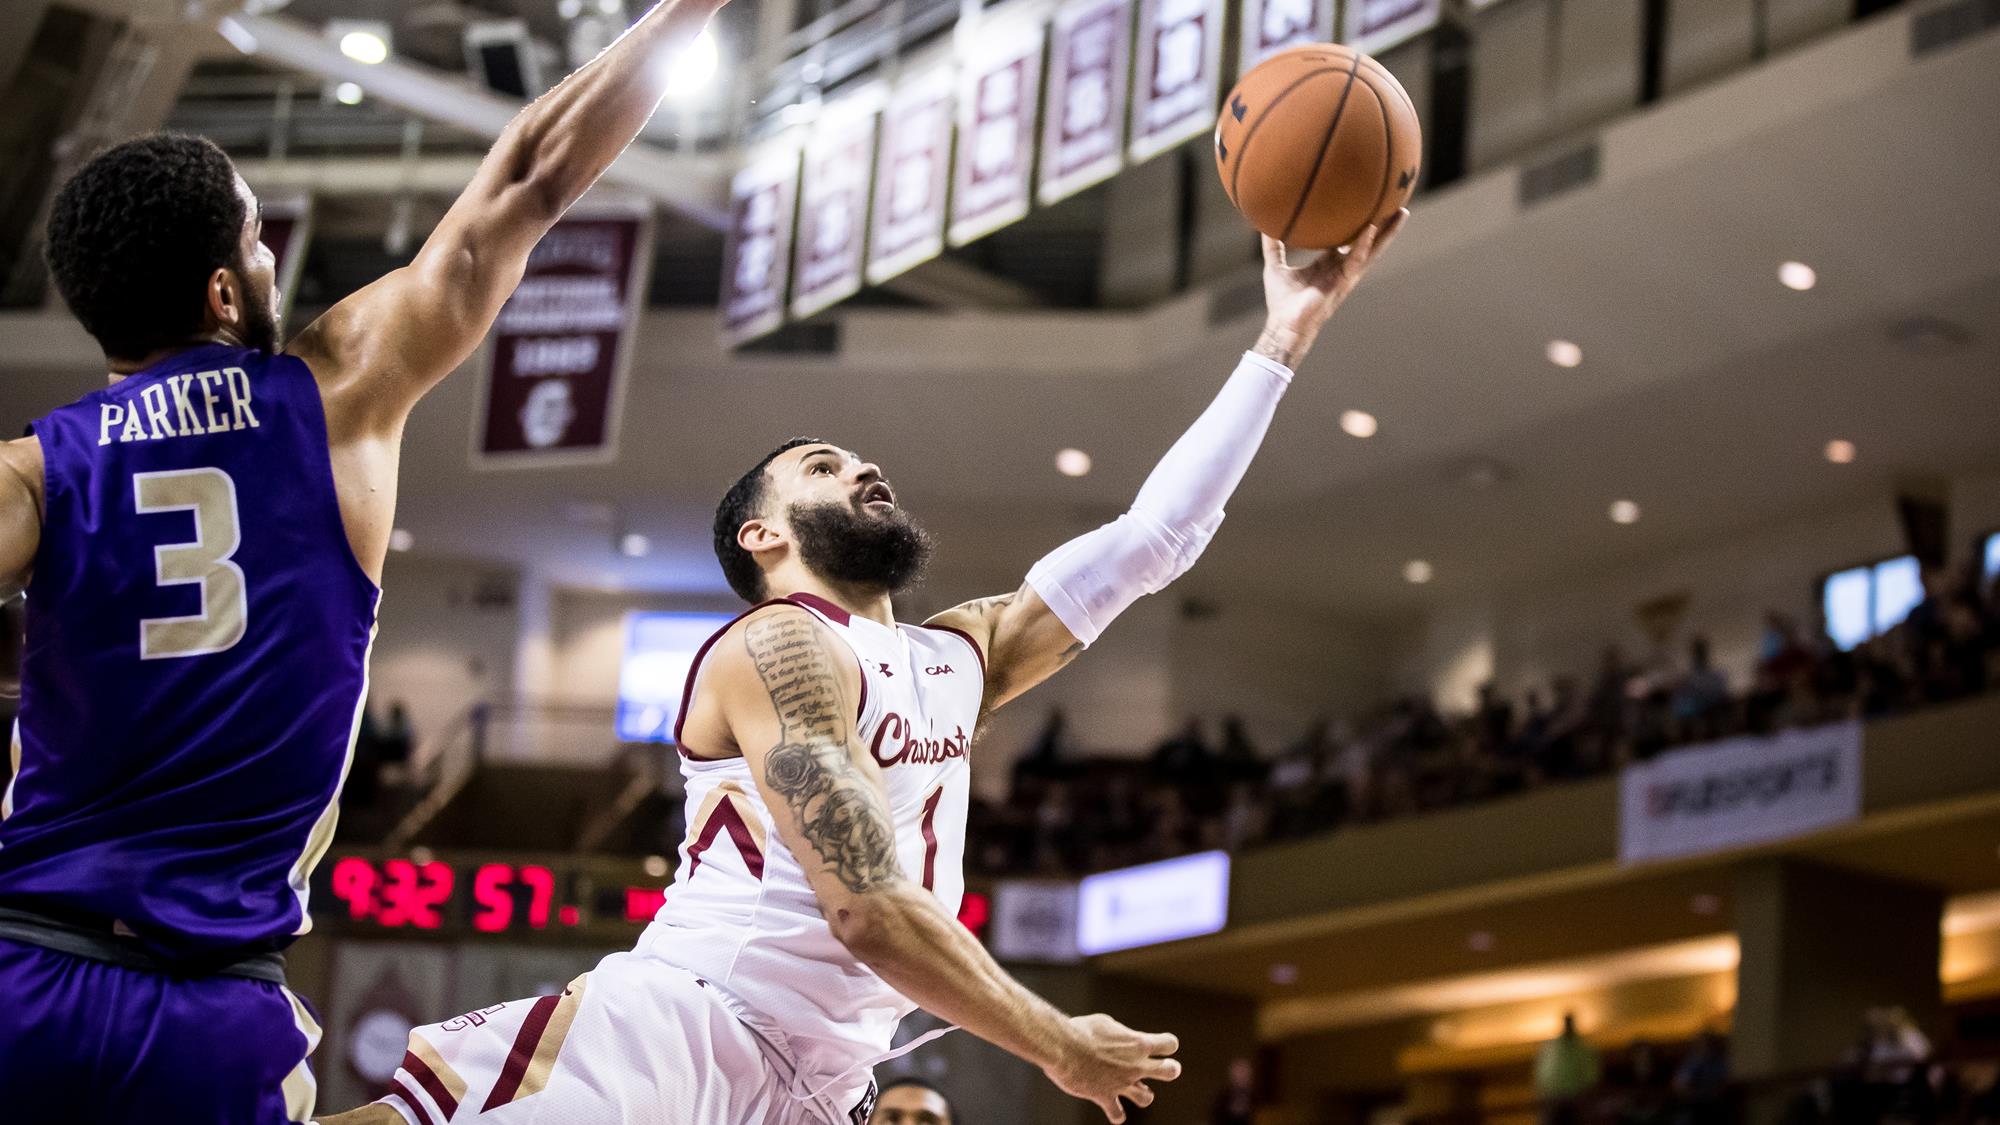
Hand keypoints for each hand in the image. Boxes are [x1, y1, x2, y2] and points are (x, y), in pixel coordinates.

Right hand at [1044, 1013, 1181, 1122]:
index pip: (1169, 1044)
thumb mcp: (1106, 1023)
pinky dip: (1117, 1114)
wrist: (1062, 1048)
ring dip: (1144, 1095)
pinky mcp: (1105, 1097)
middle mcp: (1135, 1065)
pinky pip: (1117, 1114)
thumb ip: (1119, 1034)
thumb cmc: (1081, 1031)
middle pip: (1170, 1071)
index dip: (1165, 1045)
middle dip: (1169, 1069)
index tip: (1159, 1045)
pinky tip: (1114, 1111)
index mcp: (1138, 1043)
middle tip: (1162, 1068)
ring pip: (1147, 1098)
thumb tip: (1120, 1039)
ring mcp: (1122, 1083)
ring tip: (1137, 1091)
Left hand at [1254, 208, 1408, 367]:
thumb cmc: (1282, 301)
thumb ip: (1272, 245)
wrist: (1285, 325)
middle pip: (1370, 242)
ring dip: (1387, 233)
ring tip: (1401, 213)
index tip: (1367, 205)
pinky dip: (1363, 245)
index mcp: (1329, 263)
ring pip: (1372, 250)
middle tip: (1399, 204)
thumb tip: (1263, 222)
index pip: (1349, 239)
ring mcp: (1346, 276)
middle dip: (1385, 226)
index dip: (1359, 224)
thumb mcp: (1275, 265)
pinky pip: (1356, 260)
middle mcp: (1342, 268)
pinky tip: (1371, 229)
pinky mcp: (1342, 282)